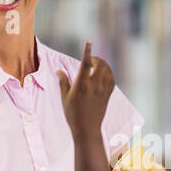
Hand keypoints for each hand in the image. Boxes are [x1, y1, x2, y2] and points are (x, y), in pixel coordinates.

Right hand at [58, 40, 114, 170]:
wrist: (87, 130)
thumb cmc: (73, 114)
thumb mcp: (65, 98)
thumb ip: (63, 82)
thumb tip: (58, 71)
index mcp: (82, 85)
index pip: (85, 64)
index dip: (87, 51)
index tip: (89, 41)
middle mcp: (94, 86)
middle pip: (100, 65)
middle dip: (96, 59)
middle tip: (91, 60)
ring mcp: (102, 91)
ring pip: (108, 71)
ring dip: (103, 65)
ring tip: (97, 66)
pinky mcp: (108, 96)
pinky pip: (112, 80)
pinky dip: (109, 74)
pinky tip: (104, 75)